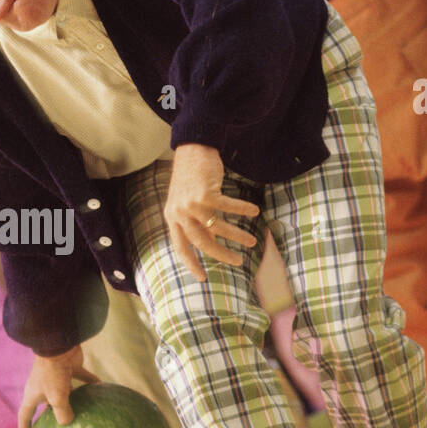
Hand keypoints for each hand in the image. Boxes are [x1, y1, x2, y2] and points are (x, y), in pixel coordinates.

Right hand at [18, 346, 99, 427]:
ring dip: (73, 399)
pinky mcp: (69, 368)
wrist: (58, 345)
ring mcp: (56, 377)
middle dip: (50, 416)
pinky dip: (89, 383)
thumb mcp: (57, 398)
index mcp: (33, 395)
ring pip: (65, 392)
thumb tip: (68, 424)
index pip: (25, 415)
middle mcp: (43, 386)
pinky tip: (100, 388)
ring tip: (82, 411)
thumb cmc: (53, 373)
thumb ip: (63, 413)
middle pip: (45, 405)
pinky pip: (81, 378)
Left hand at [163, 145, 258, 280]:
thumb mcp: (185, 202)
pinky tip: (255, 211)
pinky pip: (227, 207)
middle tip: (238, 261)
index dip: (191, 263)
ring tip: (251, 241)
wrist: (192, 149)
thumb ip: (193, 221)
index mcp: (172, 218)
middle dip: (221, 254)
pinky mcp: (205, 193)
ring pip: (217, 227)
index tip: (202, 278)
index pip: (181, 247)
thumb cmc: (191, 177)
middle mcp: (179, 213)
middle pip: (201, 242)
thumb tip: (209, 241)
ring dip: (237, 235)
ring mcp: (191, 204)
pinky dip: (242, 210)